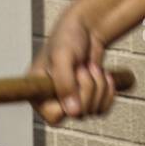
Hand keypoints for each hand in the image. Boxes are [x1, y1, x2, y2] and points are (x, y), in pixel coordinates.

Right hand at [31, 8, 115, 123]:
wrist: (86, 30)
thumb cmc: (67, 38)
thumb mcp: (62, 57)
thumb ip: (64, 84)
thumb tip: (72, 112)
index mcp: (37, 93)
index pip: (53, 116)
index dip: (67, 103)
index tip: (74, 83)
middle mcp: (51, 101)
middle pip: (77, 114)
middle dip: (87, 88)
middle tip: (82, 68)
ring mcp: (70, 102)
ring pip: (92, 111)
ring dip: (98, 87)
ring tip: (90, 67)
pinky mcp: (87, 101)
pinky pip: (102, 109)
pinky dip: (107, 91)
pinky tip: (102, 75)